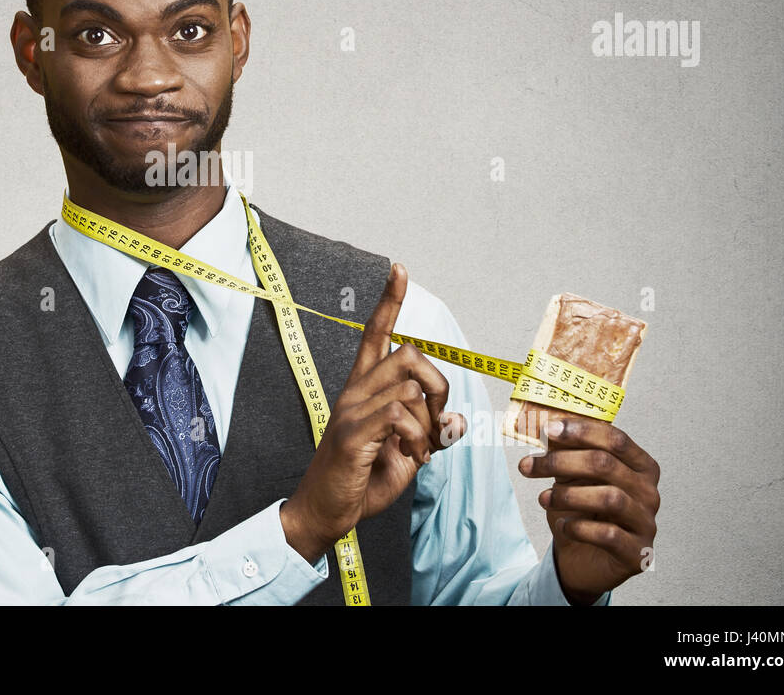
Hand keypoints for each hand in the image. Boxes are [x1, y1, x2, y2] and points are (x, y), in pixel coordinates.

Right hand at [280, 263, 466, 561]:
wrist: (326, 512)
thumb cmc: (362, 481)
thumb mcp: (406, 454)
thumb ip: (431, 432)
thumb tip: (457, 420)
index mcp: (364, 390)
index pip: (376, 335)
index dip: (390, 302)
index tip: (399, 270)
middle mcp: (355, 391)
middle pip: (409, 355)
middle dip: (438, 385)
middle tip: (437, 422)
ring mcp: (352, 410)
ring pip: (410, 388)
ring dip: (430, 423)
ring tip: (419, 451)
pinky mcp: (353, 432)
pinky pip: (400, 415)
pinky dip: (418, 439)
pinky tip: (412, 458)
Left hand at [520, 418, 660, 603]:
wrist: (583, 559)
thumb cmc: (582, 512)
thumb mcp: (571, 476)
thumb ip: (562, 450)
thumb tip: (537, 422)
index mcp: (640, 466)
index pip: (615, 439)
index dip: (581, 431)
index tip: (547, 429)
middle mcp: (649, 492)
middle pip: (606, 464)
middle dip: (560, 461)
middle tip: (528, 466)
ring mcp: (646, 523)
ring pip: (610, 498)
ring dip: (567, 495)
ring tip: (543, 498)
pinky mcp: (637, 553)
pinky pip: (608, 534)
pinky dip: (579, 527)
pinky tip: (564, 525)